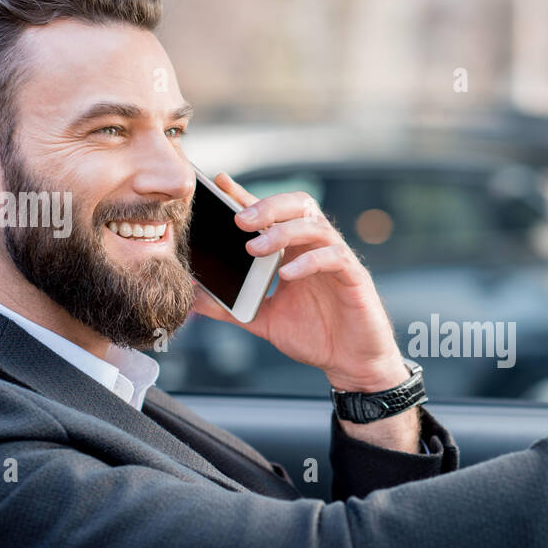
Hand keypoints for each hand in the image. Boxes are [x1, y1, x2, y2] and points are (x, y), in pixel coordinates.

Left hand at [191, 173, 406, 392]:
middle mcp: (316, 249)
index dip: (248, 196)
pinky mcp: (355, 277)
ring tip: (254, 247)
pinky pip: (335, 257)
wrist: (351, 364)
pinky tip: (287, 273)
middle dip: (268, 206)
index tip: (221, 184)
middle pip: (298, 206)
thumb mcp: (263, 321)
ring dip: (282, 232)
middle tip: (239, 219)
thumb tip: (193, 297)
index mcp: (295, 252)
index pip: (272, 215)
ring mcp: (338, 260)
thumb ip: (231, 307)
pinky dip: (309, 261)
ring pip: (315, 226)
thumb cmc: (316, 338)